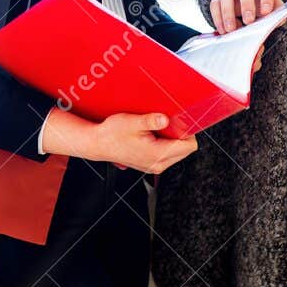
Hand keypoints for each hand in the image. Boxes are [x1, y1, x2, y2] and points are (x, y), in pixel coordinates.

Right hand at [38, 107, 197, 173]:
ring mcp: (154, 166)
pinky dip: (164, 144)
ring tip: (156, 129)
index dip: (187, 131)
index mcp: (157, 154)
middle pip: (185, 150)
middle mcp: (158, 164)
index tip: (177, 120)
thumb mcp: (131, 122)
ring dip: (171, 139)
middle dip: (180, 135)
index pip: (189, 146)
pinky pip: (167, 154)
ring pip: (177, 152)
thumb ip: (150, 120)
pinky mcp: (150, 165)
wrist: (97, 144)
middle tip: (165, 122)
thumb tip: (166, 119)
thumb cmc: (112, 133)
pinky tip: (151, 135)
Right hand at [209, 0, 278, 32]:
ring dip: (228, 12)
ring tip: (231, 29)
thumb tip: (271, 24)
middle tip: (248, 21)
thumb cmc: (264, 5)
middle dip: (246, 2)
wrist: (251, 6)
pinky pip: (215, 4)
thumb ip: (274, 15)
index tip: (266, 12)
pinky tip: (223, 30)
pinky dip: (218, 18)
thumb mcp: (274, 9)